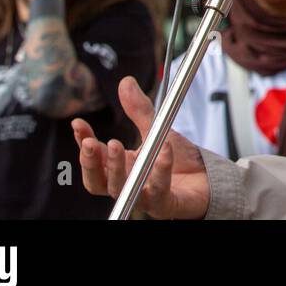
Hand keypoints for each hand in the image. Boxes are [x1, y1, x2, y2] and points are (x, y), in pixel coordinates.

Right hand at [72, 76, 208, 218]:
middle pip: (97, 182)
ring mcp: (144, 195)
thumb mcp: (157, 130)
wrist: (208, 178)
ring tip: (116, 145)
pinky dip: (160, 170)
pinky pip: (158, 190)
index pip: (94, 158)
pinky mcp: (164, 203)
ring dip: (115, 168)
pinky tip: (164, 150)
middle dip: (90, 162)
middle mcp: (128, 183)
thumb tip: (126, 82)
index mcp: (122, 167)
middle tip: (90, 143)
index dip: (83, 142)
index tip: (77, 124)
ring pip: (121, 189)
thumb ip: (140, 110)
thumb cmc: (179, 159)